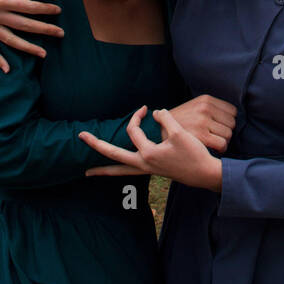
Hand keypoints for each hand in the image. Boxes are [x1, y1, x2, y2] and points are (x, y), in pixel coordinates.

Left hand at [80, 107, 222, 191]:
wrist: (204, 174)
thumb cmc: (193, 154)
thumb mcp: (179, 132)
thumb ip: (165, 119)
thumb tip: (156, 112)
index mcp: (147, 154)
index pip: (134, 130)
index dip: (138, 116)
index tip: (147, 109)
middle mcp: (142, 164)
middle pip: (113, 155)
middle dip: (96, 146)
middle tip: (80, 136)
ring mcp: (146, 170)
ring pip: (119, 171)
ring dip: (103, 170)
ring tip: (87, 173)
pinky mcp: (152, 171)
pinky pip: (128, 172)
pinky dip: (118, 171)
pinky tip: (116, 170)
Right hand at [167, 95, 235, 151]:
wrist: (159, 131)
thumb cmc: (180, 122)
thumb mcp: (194, 106)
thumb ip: (211, 108)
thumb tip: (234, 116)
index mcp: (205, 100)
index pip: (232, 111)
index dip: (228, 121)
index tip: (221, 127)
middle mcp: (205, 108)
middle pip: (232, 123)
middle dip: (226, 131)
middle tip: (217, 136)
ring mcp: (203, 121)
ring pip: (229, 134)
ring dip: (224, 141)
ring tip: (215, 143)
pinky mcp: (201, 135)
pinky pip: (222, 143)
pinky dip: (221, 148)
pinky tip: (214, 149)